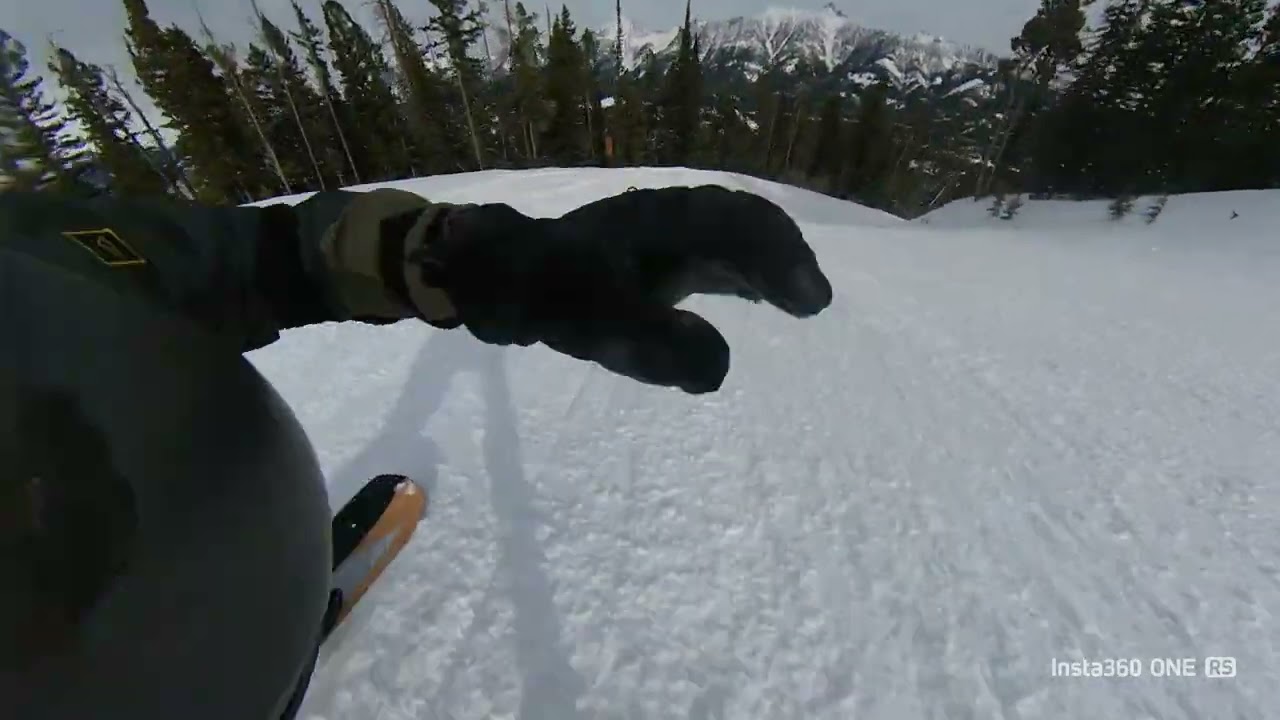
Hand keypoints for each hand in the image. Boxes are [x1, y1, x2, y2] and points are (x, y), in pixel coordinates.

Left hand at [415, 185, 832, 393]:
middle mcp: (668, 217)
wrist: (494, 276)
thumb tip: (720, 369)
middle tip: (814, 303)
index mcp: (664, 223)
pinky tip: (755, 297)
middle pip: (743, 221)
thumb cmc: (548, 297)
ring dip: (767, 261)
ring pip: (729, 232)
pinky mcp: (649, 251)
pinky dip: (743, 270)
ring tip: (799, 302)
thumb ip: (659, 345)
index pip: (739, 227)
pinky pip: (710, 249)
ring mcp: (658, 231)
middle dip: (783, 257)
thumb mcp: (600, 326)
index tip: (808, 304)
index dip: (780, 261)